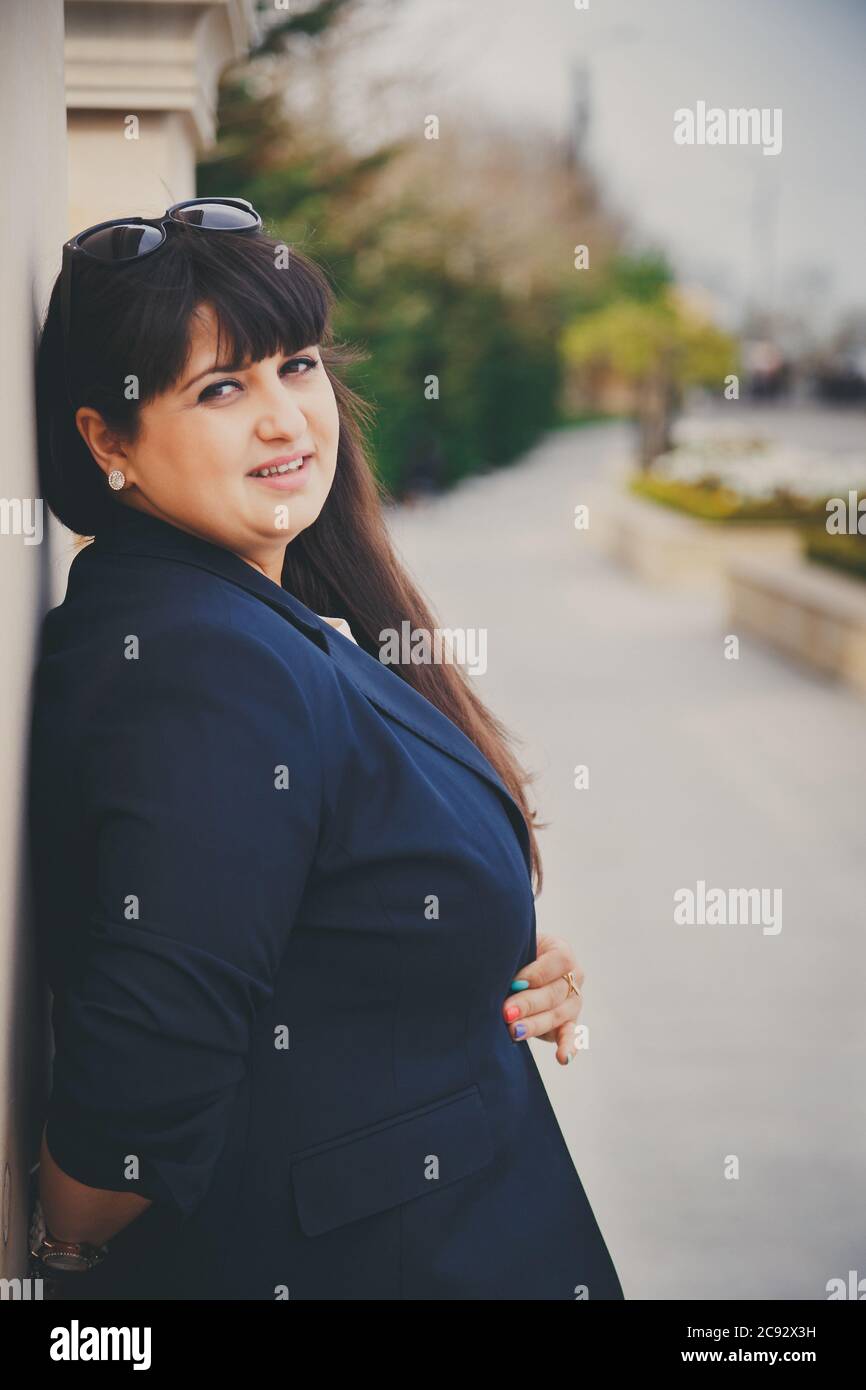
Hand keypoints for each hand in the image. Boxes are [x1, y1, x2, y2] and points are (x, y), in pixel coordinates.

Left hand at [502, 933, 584, 1065]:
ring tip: (515, 1031)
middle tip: (506, 1012)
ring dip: (536, 1024)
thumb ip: (512, 960)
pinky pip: (572, 1035)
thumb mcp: (515, 951)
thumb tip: (492, 974)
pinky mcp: (569, 1023)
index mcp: (561, 951)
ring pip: (558, 1014)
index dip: (535, 973)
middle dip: (528, 1003)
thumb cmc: (513, 958)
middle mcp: (573, 976)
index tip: (513, 984)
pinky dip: (568, 1047)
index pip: (558, 960)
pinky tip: (562, 1058)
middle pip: (554, 991)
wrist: (516, 971)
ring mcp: (573, 1001)